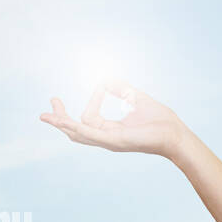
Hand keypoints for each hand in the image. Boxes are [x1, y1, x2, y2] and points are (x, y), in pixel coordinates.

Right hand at [39, 80, 185, 158]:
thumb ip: (121, 89)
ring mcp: (109, 141)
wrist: (175, 134)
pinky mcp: (115, 142)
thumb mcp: (136, 98)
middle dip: (60, 118)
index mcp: (110, 130)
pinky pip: (91, 135)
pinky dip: (78, 128)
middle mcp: (106, 138)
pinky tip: (67, 122)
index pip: (89, 117)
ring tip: (46, 116)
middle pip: (75, 130)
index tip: (103, 84)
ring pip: (78, 134)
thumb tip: (106, 79)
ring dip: (62, 124)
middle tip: (51, 102)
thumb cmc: (160, 120)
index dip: (93, 99)